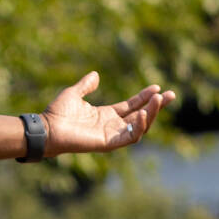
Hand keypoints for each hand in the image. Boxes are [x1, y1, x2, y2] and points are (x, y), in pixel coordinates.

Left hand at [44, 72, 175, 156]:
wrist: (47, 127)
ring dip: (151, 114)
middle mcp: (112, 125)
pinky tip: (143, 113)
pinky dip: (139, 126)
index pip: (131, 105)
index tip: (157, 87)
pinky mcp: (109, 143)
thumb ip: (86, 85)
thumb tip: (95, 74)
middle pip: (141, 115)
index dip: (144, 97)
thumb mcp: (74, 94)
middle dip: (156, 106)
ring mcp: (111, 135)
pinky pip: (130, 137)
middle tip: (171, 94)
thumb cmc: (57, 113)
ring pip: (140, 126)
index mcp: (106, 115)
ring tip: (159, 100)